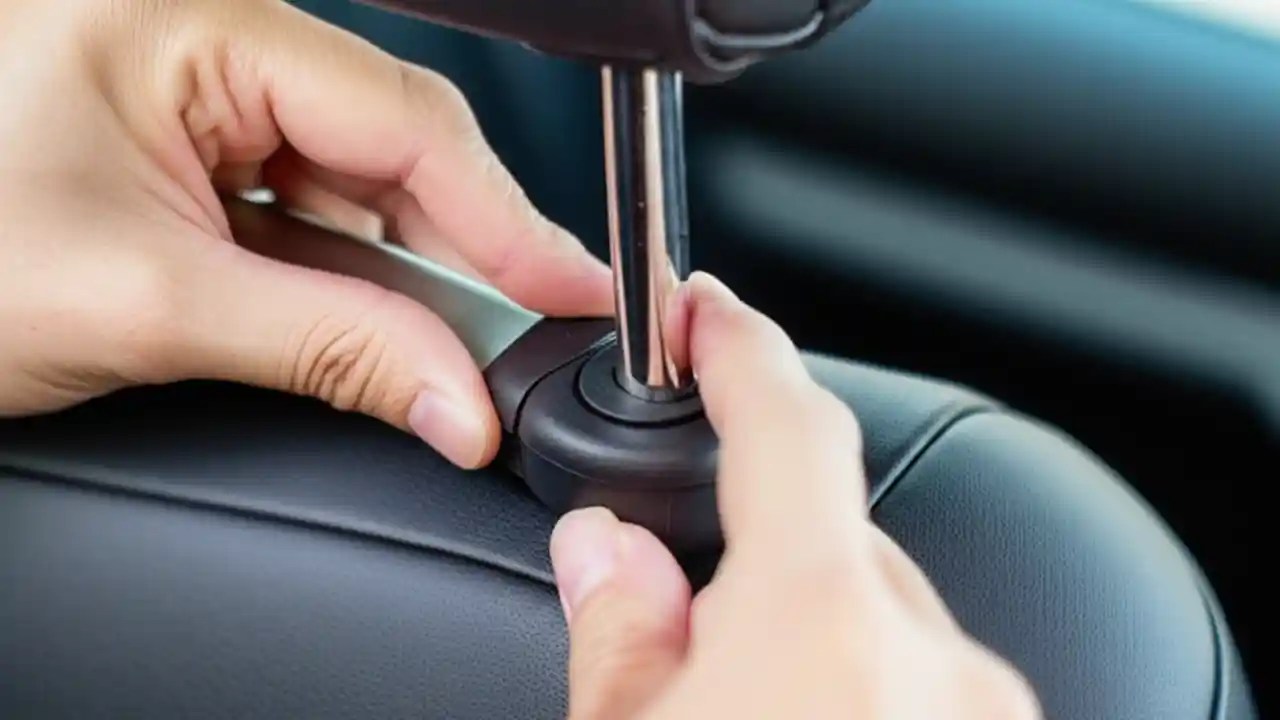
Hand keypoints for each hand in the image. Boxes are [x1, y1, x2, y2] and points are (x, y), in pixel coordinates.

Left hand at [0, 0, 610, 467]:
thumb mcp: (149, 304)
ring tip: (449, 360)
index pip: (402, 121)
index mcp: (191, 19)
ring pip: (348, 187)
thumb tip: (459, 400)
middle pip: (388, 150)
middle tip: (523, 350)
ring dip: (403, 279)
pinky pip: (297, 209)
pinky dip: (343, 279)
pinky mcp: (177, 151)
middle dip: (462, 257)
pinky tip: (373, 332)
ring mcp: (190, 96)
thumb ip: (331, 347)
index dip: (505, 221)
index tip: (578, 297)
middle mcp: (201, 40)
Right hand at [549, 274, 1042, 718]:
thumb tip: (607, 550)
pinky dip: (873, 695)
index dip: (740, 353)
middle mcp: (932, 662)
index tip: (711, 315)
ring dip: (819, 644)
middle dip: (763, 565)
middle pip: (836, 541)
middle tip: (692, 638)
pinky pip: (932, 685)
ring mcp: (989, 711)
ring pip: (886, 622)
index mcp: (819, 628)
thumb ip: (618, 633)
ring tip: (755, 713)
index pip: (784, 430)